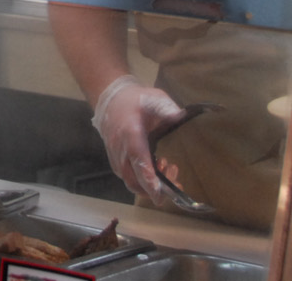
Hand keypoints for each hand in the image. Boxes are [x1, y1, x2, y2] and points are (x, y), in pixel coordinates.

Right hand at [91, 74, 185, 205]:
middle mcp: (120, 147)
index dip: (149, 179)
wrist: (110, 97)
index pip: (138, 160)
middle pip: (133, 178)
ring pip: (129, 180)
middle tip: (176, 181)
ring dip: (148, 185)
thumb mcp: (153, 98)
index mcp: (131, 133)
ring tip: (167, 169)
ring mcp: (115, 154)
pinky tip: (155, 168)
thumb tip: (181, 116)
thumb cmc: (135, 99)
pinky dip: (141, 180)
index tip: (161, 194)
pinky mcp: (114, 158)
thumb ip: (167, 107)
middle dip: (154, 189)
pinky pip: (126, 176)